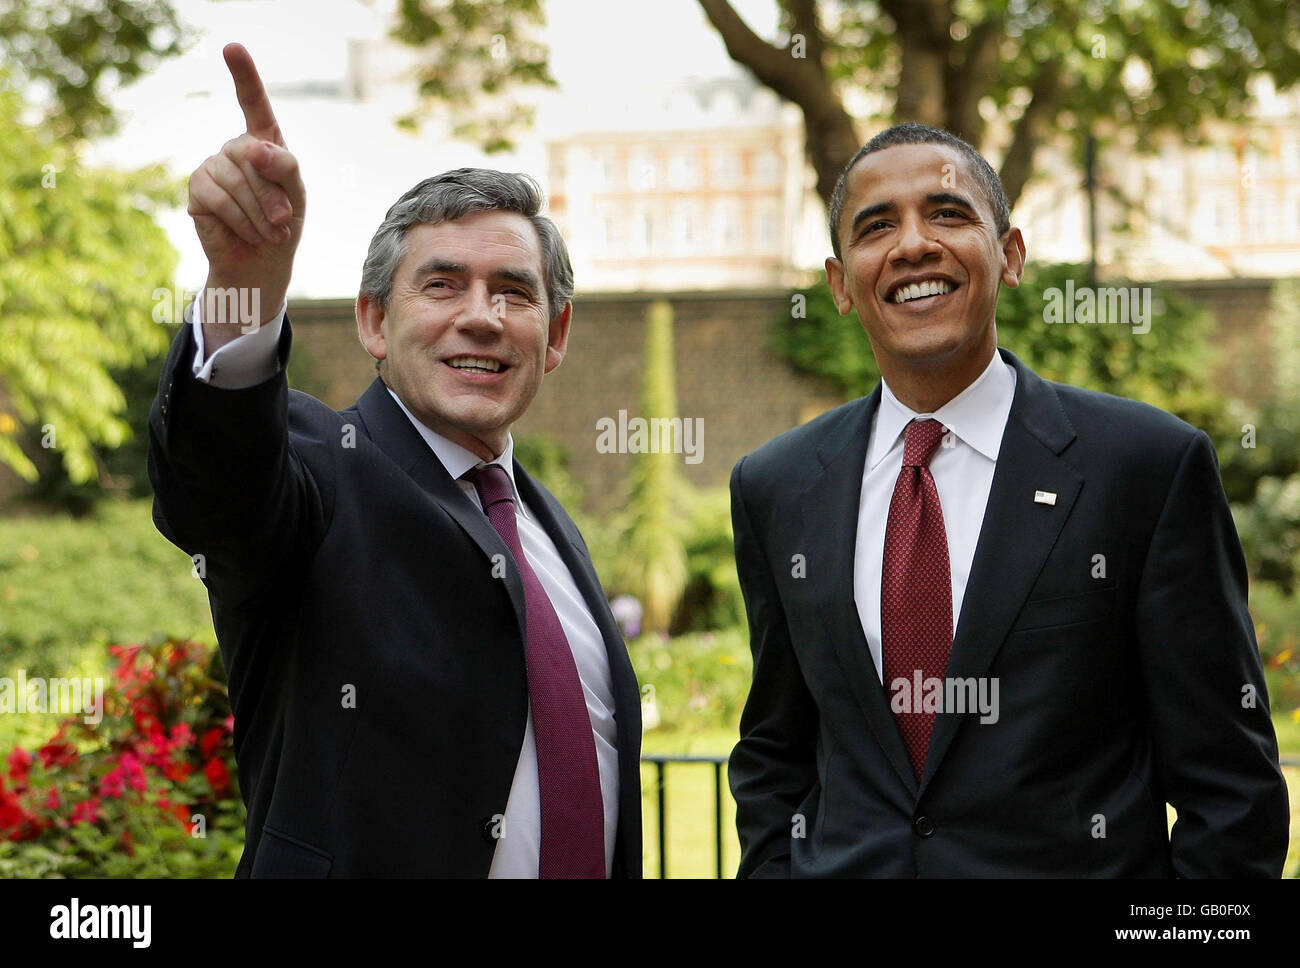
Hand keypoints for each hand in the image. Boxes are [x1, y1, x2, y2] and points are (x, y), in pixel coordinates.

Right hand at [187, 43, 305, 343]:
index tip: (232, 47)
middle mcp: (235, 149)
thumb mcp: (297, 195)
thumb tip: (255, 148)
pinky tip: (247, 233)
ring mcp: (212, 166)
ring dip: (260, 212)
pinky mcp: (197, 189)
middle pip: (255, 156)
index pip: (253, 103)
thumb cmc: (283, 225)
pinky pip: (218, 197)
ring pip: (237, 179)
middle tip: (284, 222)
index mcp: (263, 143)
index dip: (243, 75)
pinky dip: (241, 220)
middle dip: (274, 195)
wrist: (261, 264)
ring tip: (269, 232)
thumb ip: (285, 168)